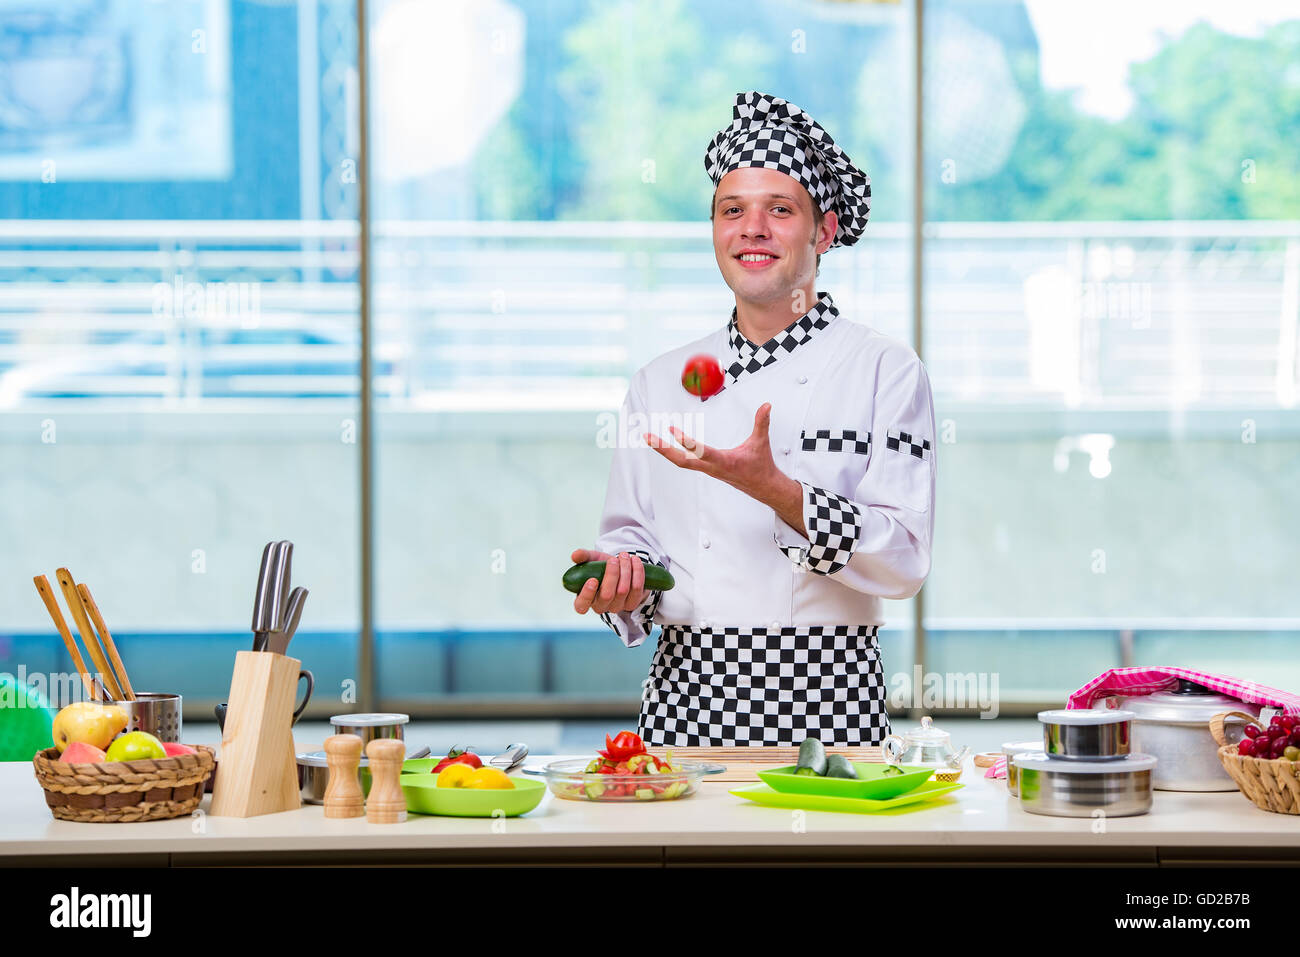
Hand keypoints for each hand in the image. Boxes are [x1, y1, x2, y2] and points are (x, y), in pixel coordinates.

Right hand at [570, 548, 647, 615]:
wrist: (621, 569)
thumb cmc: (601, 567)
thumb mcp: (591, 560)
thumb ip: (582, 557)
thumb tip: (575, 555)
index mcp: (584, 599)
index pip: (581, 605)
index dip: (587, 594)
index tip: (593, 579)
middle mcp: (600, 606)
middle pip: (607, 595)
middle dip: (612, 574)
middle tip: (614, 559)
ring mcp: (617, 606)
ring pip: (623, 591)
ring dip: (626, 570)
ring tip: (625, 556)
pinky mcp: (632, 603)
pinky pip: (637, 590)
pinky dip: (637, 573)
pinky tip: (635, 561)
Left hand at [644, 402, 781, 500]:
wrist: (762, 487)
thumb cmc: (761, 465)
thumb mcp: (761, 442)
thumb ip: (762, 422)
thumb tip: (767, 405)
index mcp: (724, 461)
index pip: (701, 452)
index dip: (686, 442)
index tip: (672, 430)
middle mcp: (711, 467)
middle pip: (681, 460)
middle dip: (663, 449)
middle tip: (647, 436)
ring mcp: (707, 470)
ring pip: (680, 462)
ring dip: (664, 450)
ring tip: (649, 438)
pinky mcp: (706, 469)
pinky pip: (685, 462)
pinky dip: (673, 453)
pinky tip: (665, 446)